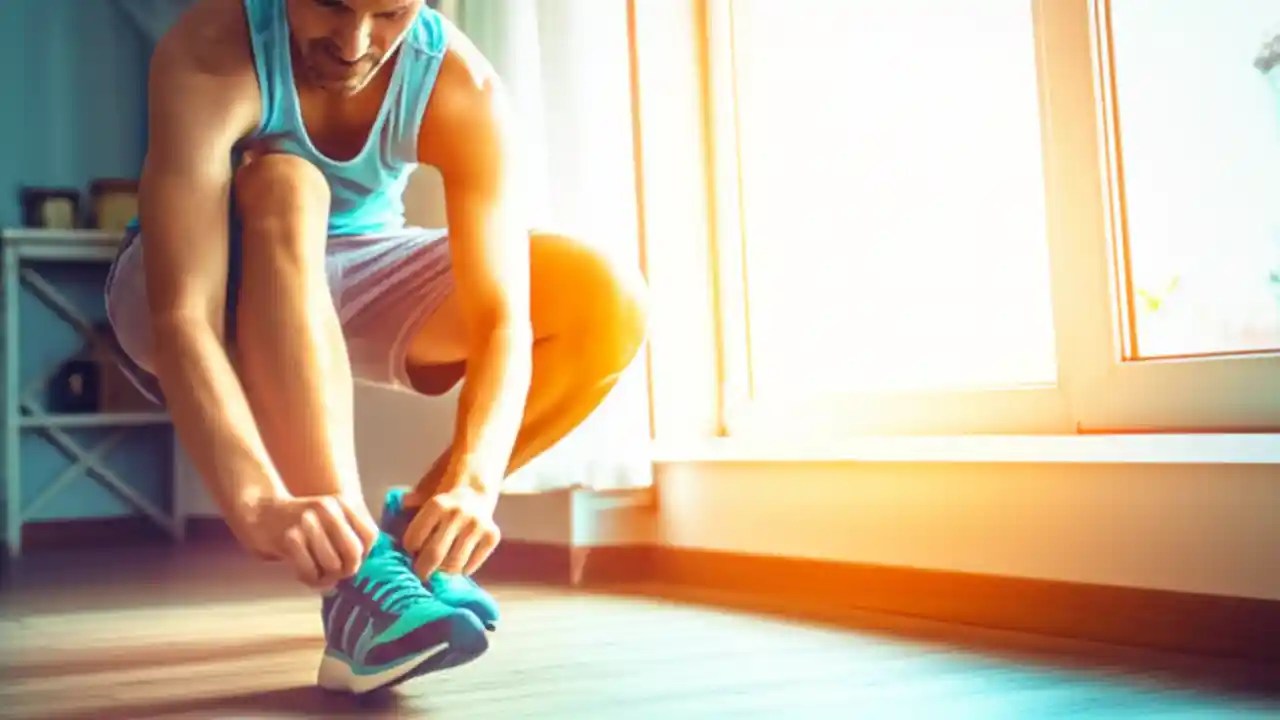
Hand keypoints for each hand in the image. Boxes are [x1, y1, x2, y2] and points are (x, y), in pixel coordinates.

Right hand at [234, 493, 379, 589]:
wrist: (260, 511)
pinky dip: (309, 579)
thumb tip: (360, 566)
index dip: (363, 554)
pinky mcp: (290, 538)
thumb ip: (349, 536)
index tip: (350, 559)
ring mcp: (308, 522)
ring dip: (326, 578)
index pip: (370, 535)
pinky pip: (310, 571)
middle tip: (336, 573)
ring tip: (318, 574)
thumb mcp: (330, 518)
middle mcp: (327, 509)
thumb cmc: (300, 522)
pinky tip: (303, 573)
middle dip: (347, 570)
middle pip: (354, 552)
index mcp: (342, 502)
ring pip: (333, 565)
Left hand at [402, 485, 500, 578]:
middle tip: (419, 576)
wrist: (474, 488)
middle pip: (434, 555)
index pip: (414, 540)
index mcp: (438, 504)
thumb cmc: (440, 497)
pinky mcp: (493, 535)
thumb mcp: (420, 497)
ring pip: (454, 564)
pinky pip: (472, 565)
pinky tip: (455, 565)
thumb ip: (405, 515)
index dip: (408, 552)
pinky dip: (461, 571)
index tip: (408, 556)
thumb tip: (387, 539)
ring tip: (437, 572)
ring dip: (442, 573)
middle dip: (422, 571)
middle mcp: (459, 514)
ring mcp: (478, 525)